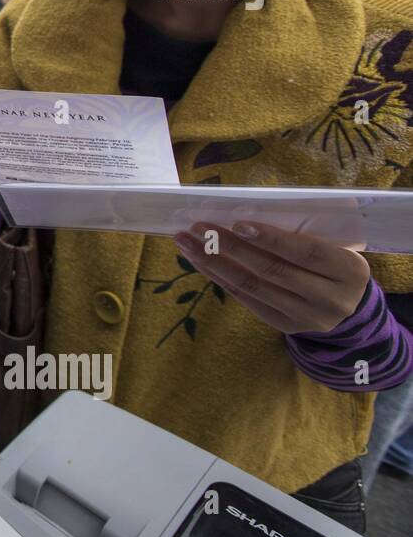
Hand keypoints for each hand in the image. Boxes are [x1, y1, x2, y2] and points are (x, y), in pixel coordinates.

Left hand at [174, 221, 370, 335]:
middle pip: (273, 270)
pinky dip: (219, 277)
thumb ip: (302, 233)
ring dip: (214, 262)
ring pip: (253, 287)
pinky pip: (245, 299)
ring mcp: (306, 316)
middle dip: (230, 247)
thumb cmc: (333, 263)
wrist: (349, 308)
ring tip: (186, 242)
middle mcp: (330, 298)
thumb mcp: (334, 246)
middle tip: (198, 227)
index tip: (237, 223)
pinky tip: (198, 261)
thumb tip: (242, 212)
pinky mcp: (284, 325)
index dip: (271, 238)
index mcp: (350, 270)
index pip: (306, 252)